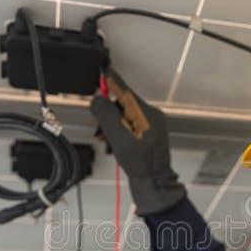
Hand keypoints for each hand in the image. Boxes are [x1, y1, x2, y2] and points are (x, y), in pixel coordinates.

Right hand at [90, 69, 185, 215]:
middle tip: (101, 129)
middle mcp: (151, 116)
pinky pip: (131, 127)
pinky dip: (120, 134)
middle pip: (123, 105)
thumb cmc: (139, 161)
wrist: (153, 182)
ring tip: (109, 142)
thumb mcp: (117, 135)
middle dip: (109, 115)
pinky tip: (116, 146)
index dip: (111, 80)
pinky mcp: (150, 135)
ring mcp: (152, 126)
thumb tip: (97, 99)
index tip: (104, 68)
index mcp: (145, 112)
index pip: (124, 90)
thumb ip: (106, 114)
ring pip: (126, 117)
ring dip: (113, 127)